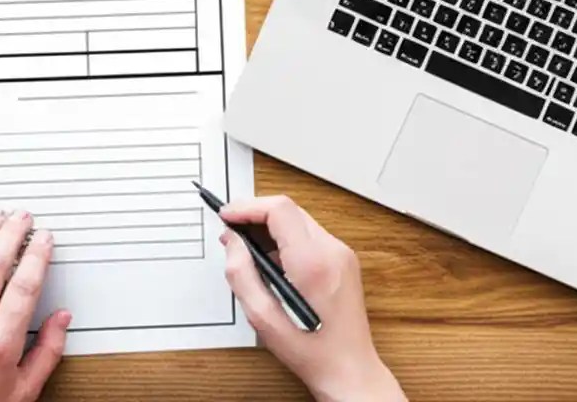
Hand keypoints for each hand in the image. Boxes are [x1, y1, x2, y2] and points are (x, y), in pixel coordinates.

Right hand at [219, 196, 405, 401]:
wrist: (350, 369)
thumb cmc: (312, 351)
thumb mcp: (263, 319)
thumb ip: (242, 275)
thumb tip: (232, 243)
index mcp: (313, 263)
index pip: (279, 210)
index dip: (247, 207)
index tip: (227, 216)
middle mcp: (332, 252)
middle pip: (289, 210)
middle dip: (256, 215)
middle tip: (231, 232)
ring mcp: (342, 255)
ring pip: (299, 220)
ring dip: (270, 227)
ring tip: (247, 251)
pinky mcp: (344, 261)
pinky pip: (310, 236)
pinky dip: (286, 239)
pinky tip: (271, 261)